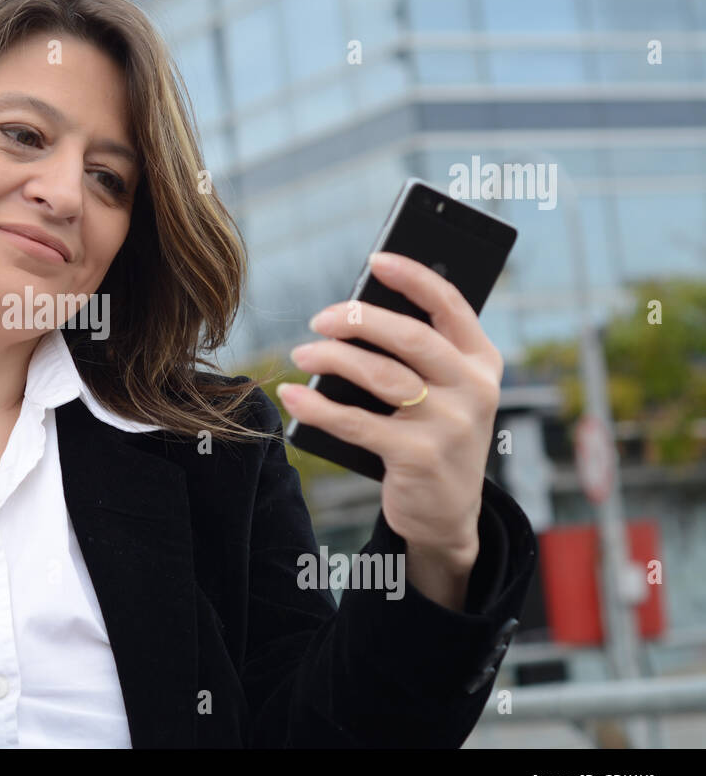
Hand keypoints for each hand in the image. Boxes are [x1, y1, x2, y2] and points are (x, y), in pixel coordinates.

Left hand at [277, 251, 503, 577]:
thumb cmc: (432, 436)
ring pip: (381, 376)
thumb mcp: (442, 393)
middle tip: (319, 318)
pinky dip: (319, 406)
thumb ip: (417, 356)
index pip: (451, 305)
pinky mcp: (419, 457)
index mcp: (482, 362)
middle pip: (411, 337)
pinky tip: (293, 395)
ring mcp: (451, 425)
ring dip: (333, 359)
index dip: (413, 278)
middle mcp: (474, 389)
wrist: (447, 516)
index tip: (376, 259)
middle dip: (358, 320)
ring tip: (303, 353)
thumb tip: (353, 315)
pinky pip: (358, 422)